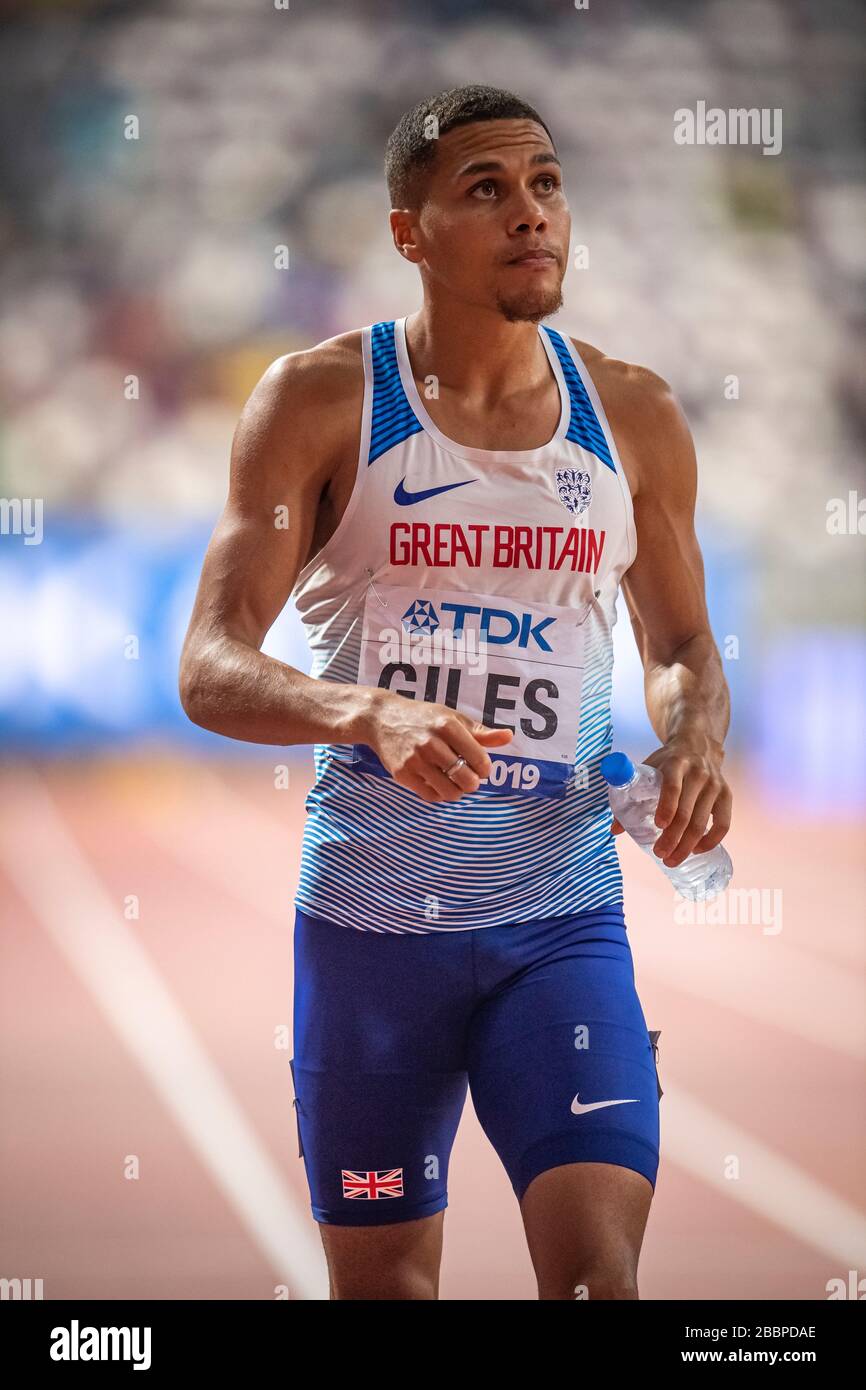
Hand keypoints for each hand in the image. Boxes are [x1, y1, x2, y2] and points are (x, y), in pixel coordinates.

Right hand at [366, 691, 513, 802]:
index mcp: (447, 726)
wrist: (382, 719)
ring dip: (458, 792)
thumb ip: (480, 732)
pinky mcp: (403, 774)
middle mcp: (431, 743)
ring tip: (455, 783)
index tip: (481, 767)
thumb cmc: (423, 718)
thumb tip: (509, 737)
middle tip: (469, 778)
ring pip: (450, 792)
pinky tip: (440, 785)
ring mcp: (416, 760)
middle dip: (473, 783)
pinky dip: (440, 795)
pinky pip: (430, 796)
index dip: (485, 768)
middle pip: (466, 779)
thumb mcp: (452, 718)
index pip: (479, 759)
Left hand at [611, 735, 731, 866]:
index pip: (672, 787)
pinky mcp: (726, 795)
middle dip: (672, 838)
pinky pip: (723, 824)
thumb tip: (616, 829)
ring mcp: (715, 785)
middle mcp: (698, 773)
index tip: (658, 826)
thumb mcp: (648, 768)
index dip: (666, 807)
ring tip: (672, 860)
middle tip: (659, 853)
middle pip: (686, 812)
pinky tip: (696, 850)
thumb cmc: (666, 763)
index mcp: (675, 763)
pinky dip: (710, 841)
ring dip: (686, 846)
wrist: (697, 746)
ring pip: (702, 822)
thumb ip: (630, 795)